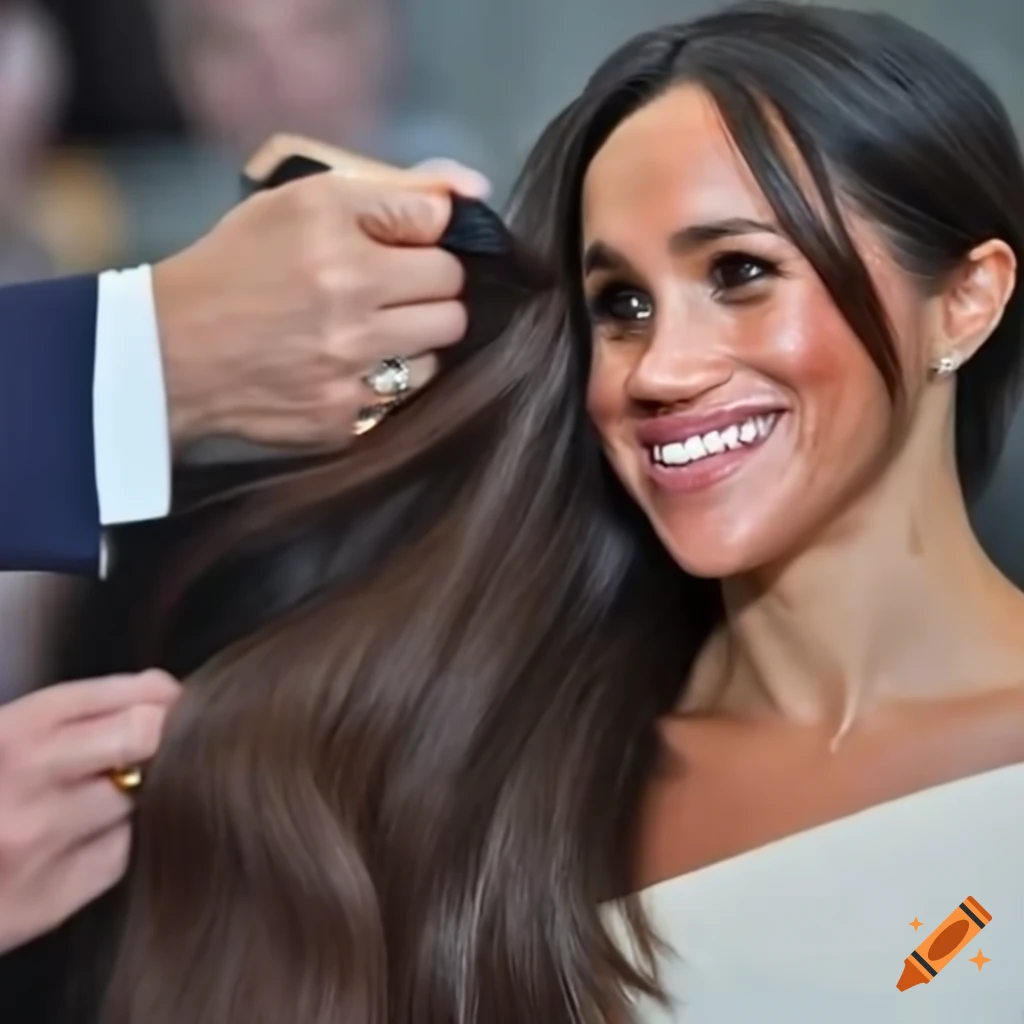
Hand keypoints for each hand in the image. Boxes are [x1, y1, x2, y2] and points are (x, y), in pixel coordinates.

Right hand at [0, 671, 179, 952]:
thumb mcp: (4, 736)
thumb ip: (74, 712)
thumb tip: (162, 693)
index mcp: (11, 729)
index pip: (127, 697)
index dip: (162, 700)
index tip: (170, 706)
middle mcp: (26, 778)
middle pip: (147, 740)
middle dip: (162, 741)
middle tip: (155, 751)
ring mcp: (39, 842)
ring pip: (140, 801)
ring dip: (137, 796)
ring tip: (109, 798)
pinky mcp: (47, 901)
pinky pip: (121, 856)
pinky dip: (116, 844)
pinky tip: (89, 841)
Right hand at [151, 158, 490, 450]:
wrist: (169, 352)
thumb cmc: (237, 267)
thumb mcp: (300, 201)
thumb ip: (393, 189)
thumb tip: (475, 189)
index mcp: (337, 236)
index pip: (440, 231)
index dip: (420, 239)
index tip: (395, 248)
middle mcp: (348, 301)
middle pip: (451, 296)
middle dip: (428, 290)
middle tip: (388, 292)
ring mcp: (348, 368)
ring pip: (438, 352)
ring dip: (414, 341)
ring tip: (366, 332)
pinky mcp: (343, 420)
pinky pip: (405, 399)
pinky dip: (387, 383)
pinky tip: (348, 369)